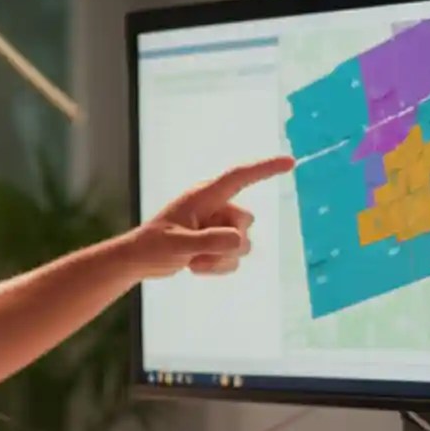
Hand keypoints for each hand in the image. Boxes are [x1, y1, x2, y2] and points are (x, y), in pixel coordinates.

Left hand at [124, 155, 294, 278]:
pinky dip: (216, 267)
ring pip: (242, 244)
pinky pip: (233, 259)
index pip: (240, 177)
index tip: (289, 163)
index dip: (265, 169)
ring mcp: (216, 226)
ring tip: (192, 260)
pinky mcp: (215, 243)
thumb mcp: (179, 245)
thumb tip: (240, 240)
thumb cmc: (153, 246)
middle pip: (245, 222)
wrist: (139, 260)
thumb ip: (209, 242)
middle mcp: (214, 208)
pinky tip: (193, 266)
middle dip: (228, 242)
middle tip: (198, 250)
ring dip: (219, 259)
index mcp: (204, 196)